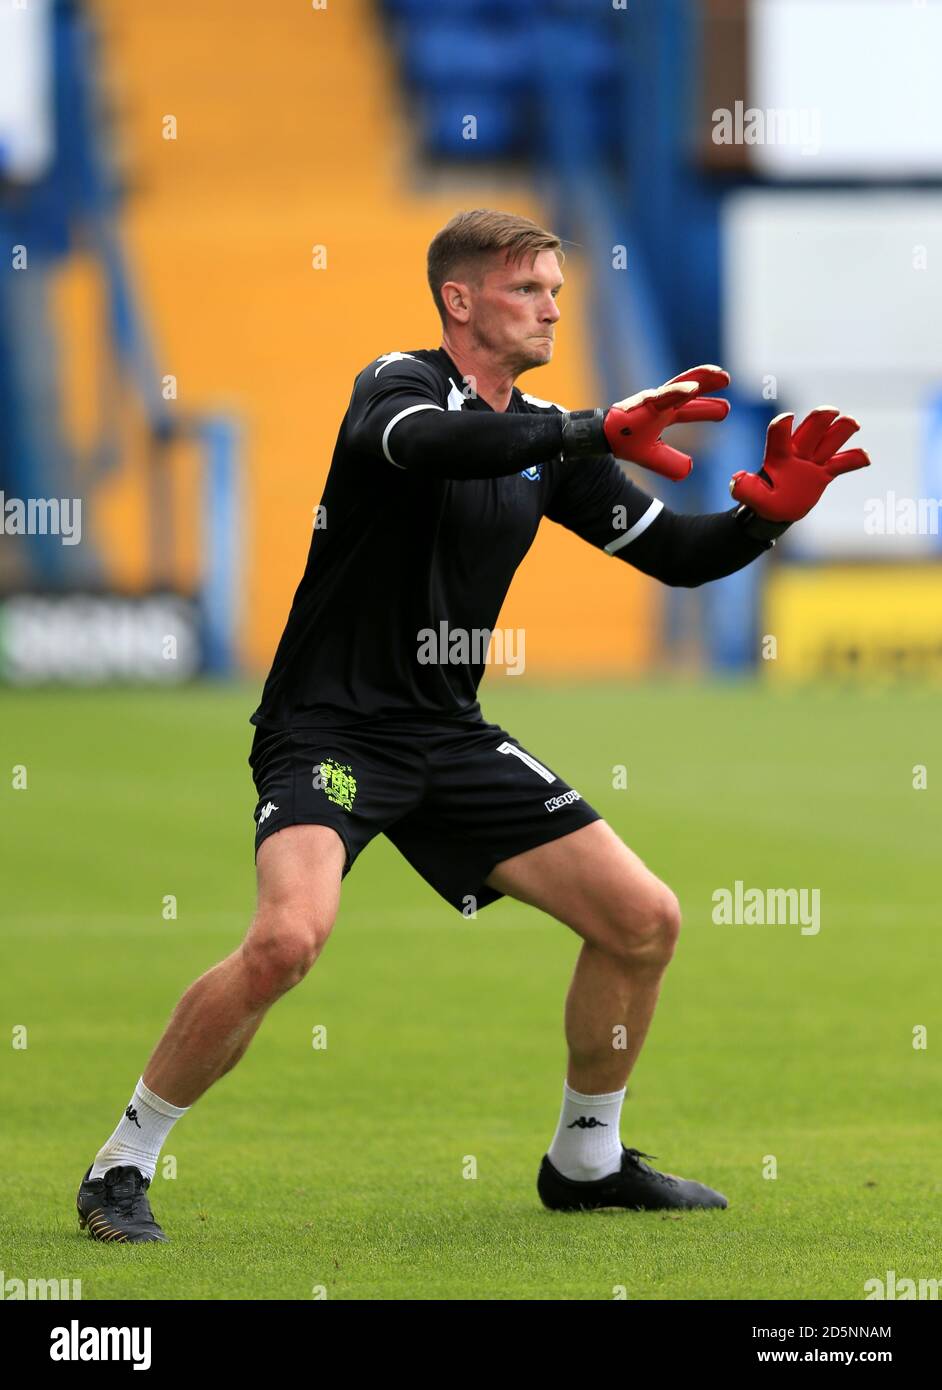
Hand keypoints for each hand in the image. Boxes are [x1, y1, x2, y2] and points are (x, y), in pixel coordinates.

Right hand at [603, 365, 730, 480]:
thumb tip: (689, 470)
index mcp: (663, 413)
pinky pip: (665, 394)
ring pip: (680, 384)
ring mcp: (653, 399)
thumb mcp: (652, 456)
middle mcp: (660, 402)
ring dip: (700, 378)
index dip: (707, 408)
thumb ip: (670, 462)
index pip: (689, 407)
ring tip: (719, 373)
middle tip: (727, 378)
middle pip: (689, 387)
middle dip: (708, 381)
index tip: (726, 409)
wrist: (602, 438)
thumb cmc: (623, 441)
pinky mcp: (644, 401)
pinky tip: (694, 387)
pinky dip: (680, 390)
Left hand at [730, 408, 870, 522]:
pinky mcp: (823, 473)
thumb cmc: (762, 503)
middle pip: (810, 431)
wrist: (774, 511)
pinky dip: (853, 459)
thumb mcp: (753, 499)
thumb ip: (746, 490)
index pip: (780, 436)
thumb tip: (736, 480)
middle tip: (831, 411)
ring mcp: (812, 462)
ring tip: (851, 422)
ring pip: (828, 441)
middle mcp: (797, 454)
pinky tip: (867, 458)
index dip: (782, 427)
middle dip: (819, 420)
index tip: (787, 418)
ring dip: (840, 431)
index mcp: (778, 457)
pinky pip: (841, 463)